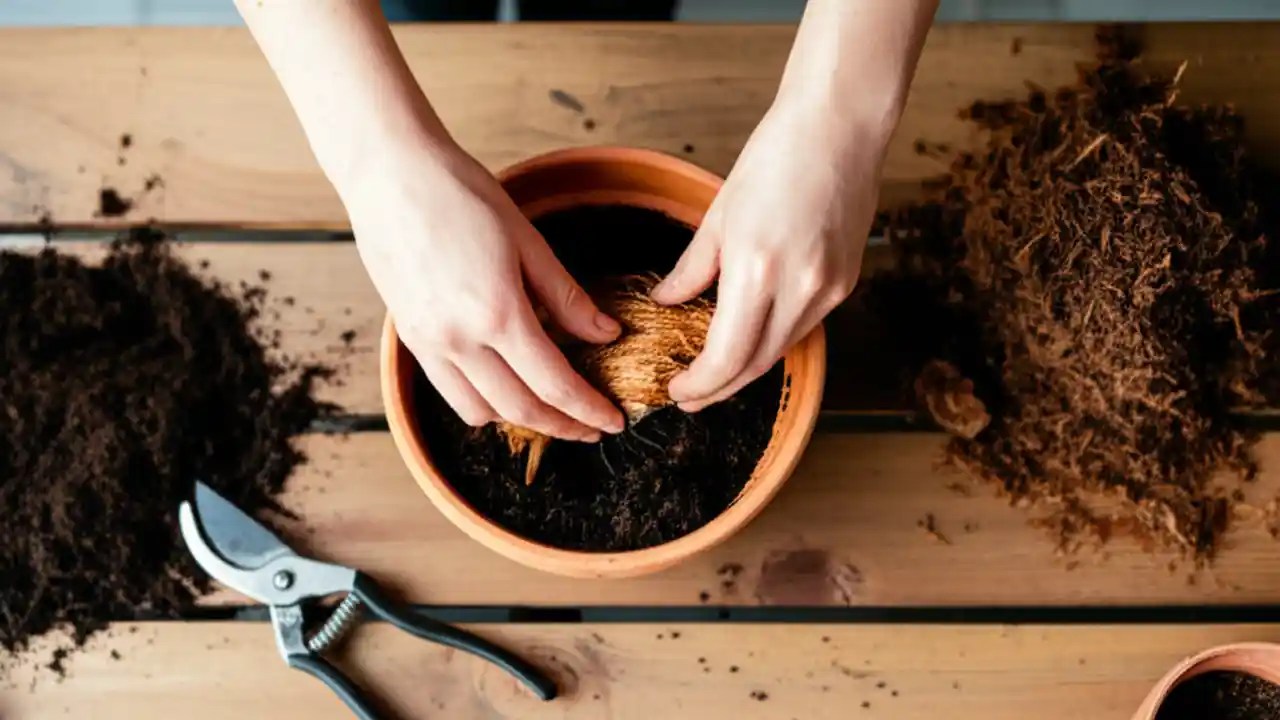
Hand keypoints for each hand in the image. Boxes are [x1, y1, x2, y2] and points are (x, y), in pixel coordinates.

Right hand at [348, 142, 625, 440]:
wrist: (389, 173)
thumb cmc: (461, 194)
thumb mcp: (527, 240)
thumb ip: (566, 296)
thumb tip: (605, 334)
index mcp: (498, 313)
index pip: (554, 384)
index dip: (588, 410)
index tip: (612, 421)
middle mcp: (460, 339)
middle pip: (521, 409)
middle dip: (563, 425)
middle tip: (592, 427)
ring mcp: (428, 343)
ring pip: (482, 411)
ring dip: (521, 418)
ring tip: (551, 408)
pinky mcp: (409, 338)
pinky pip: (450, 392)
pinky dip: (483, 402)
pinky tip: (505, 387)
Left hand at [651, 101, 884, 411]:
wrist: (841, 125)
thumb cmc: (776, 157)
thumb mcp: (719, 214)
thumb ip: (691, 269)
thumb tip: (664, 301)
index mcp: (758, 269)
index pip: (726, 357)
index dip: (700, 384)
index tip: (677, 391)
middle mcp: (800, 287)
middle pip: (756, 366)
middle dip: (719, 388)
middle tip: (689, 397)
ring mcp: (830, 288)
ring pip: (782, 350)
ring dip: (747, 368)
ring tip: (714, 374)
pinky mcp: (846, 282)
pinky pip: (804, 326)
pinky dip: (774, 338)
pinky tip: (751, 337)